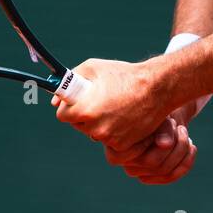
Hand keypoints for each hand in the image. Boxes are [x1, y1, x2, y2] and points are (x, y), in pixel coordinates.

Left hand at [51, 58, 171, 152]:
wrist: (157, 88)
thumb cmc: (124, 75)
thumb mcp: (93, 67)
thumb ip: (70, 80)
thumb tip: (55, 100)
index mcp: (84, 110)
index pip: (63, 115)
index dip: (69, 106)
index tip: (79, 100)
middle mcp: (95, 128)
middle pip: (79, 125)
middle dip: (85, 114)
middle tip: (100, 101)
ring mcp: (110, 139)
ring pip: (95, 133)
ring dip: (100, 124)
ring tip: (114, 107)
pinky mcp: (123, 145)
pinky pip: (111, 140)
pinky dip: (115, 131)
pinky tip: (124, 116)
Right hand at [105, 113, 197, 184]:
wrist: (159, 112)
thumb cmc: (153, 108)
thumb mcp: (157, 114)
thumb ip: (159, 128)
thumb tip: (165, 144)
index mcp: (119, 146)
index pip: (136, 153)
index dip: (153, 139)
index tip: (163, 121)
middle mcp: (126, 163)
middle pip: (153, 163)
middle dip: (172, 143)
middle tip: (178, 126)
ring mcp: (140, 172)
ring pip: (165, 171)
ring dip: (181, 150)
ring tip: (183, 132)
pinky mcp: (154, 177)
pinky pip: (172, 176)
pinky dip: (186, 161)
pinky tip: (192, 147)